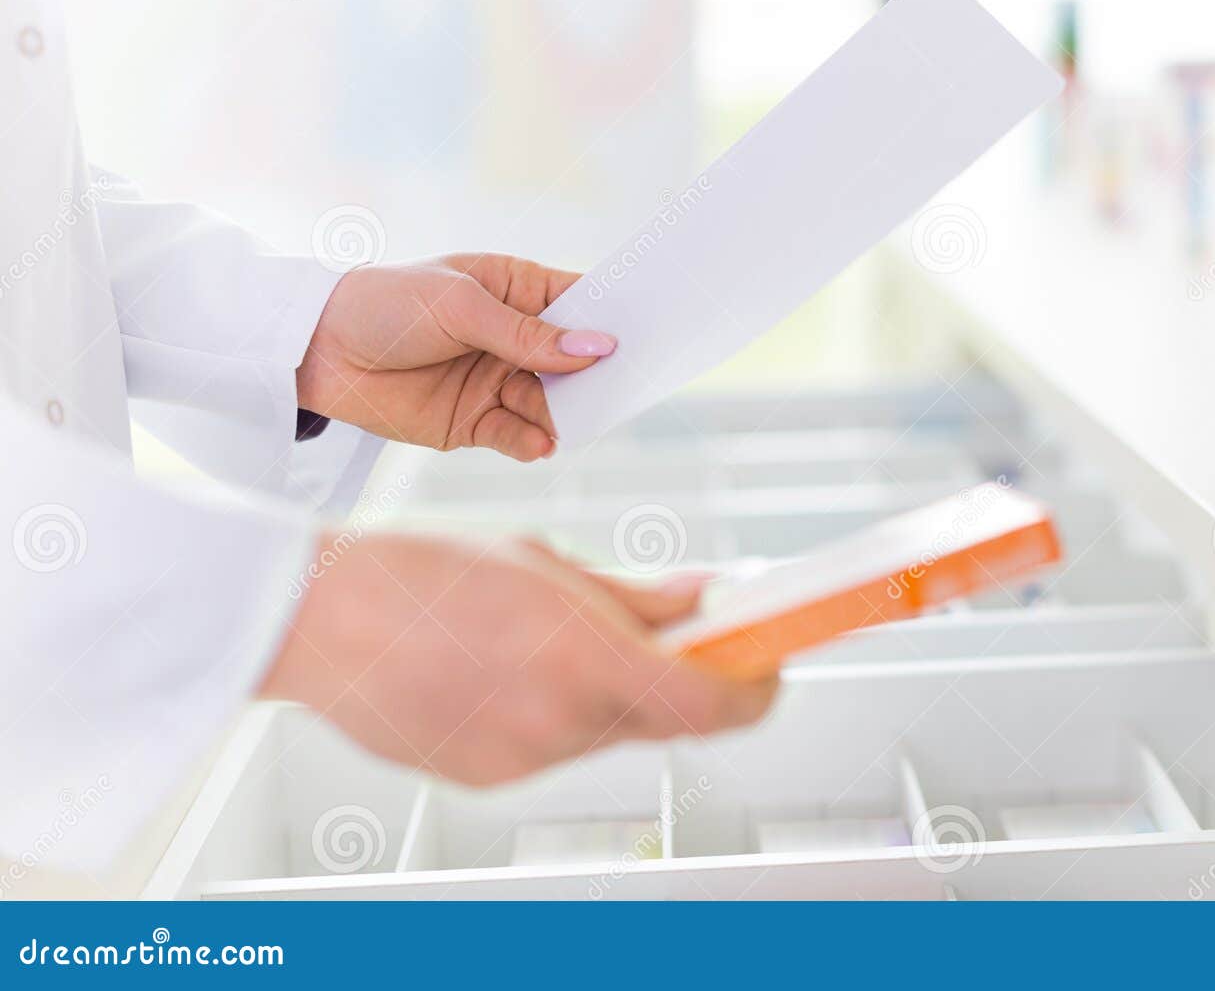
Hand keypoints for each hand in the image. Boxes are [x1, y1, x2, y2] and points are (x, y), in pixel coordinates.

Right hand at [259, 533, 776, 784]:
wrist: (319, 617)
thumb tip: (707, 596)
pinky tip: (505, 669)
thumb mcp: (548, 564)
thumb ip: (640, 594)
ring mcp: (522, 760)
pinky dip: (555, 711)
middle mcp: (560, 722)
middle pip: (662, 719)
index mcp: (583, 658)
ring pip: (604, 731)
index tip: (768, 668)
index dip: (755, 692)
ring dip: (608, 691)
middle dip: (677, 679)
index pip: (710, 707)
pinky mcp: (486, 778)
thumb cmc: (425, 572)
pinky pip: (551, 748)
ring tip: (551, 638)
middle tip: (676, 636)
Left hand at [295, 253, 612, 460]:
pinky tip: (540, 442)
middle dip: (597, 375)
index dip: (614, 317)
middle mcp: (515, 338)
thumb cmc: (387, 305)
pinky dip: (532, 441)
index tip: (649, 331)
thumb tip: (596, 348)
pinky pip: (517, 435)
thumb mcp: (461, 308)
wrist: (316, 351)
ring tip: (574, 421)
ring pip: (550, 403)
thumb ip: (526, 335)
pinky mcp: (474, 423)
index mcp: (517, 290)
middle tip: (625, 387)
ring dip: (564, 413)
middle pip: (574, 361)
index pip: (580, 303)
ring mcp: (497, 382)